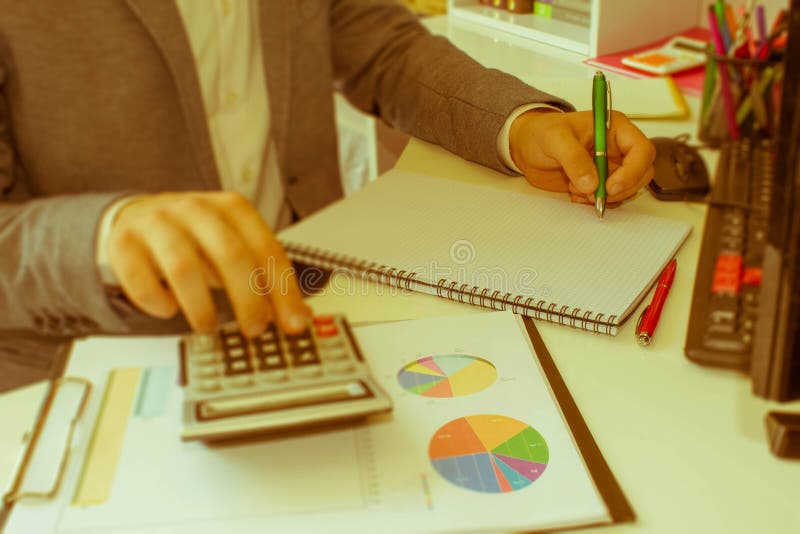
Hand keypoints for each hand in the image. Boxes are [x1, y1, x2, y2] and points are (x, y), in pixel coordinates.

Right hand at [107, 191, 309, 336]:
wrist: (135, 218)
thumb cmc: (193, 238)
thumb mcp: (233, 248)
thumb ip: (264, 278)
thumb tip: (299, 316)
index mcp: (231, 208)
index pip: (266, 248)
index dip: (283, 290)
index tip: (292, 323)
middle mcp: (195, 209)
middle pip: (230, 255)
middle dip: (248, 299)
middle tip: (253, 329)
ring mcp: (157, 223)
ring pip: (183, 267)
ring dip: (201, 306)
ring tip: (208, 326)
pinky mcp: (123, 242)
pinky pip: (141, 279)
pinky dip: (158, 302)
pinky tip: (168, 310)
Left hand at [509, 109, 654, 205]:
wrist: (527, 146)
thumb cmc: (542, 132)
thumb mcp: (554, 138)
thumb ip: (573, 158)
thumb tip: (591, 183)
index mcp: (615, 129)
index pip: (642, 150)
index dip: (632, 171)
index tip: (611, 186)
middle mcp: (617, 148)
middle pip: (641, 173)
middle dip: (621, 189)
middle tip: (595, 195)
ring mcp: (610, 167)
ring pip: (627, 189)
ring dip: (605, 197)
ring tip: (578, 191)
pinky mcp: (599, 182)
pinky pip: (608, 198)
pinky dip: (594, 202)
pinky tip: (576, 195)